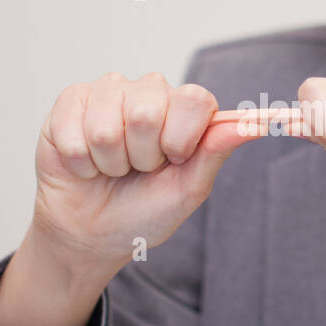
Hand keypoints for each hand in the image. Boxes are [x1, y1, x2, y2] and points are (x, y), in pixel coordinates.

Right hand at [32, 72, 249, 272]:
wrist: (91, 234)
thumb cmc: (143, 211)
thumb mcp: (188, 190)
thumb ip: (216, 152)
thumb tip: (255, 124)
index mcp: (183, 108)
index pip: (194, 99)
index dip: (181, 139)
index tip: (173, 161)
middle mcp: (148, 91)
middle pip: (147, 112)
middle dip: (141, 156)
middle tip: (138, 169)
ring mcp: (107, 92)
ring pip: (107, 127)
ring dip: (109, 162)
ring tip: (111, 168)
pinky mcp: (70, 101)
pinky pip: (74, 131)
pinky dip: (80, 161)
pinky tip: (84, 164)